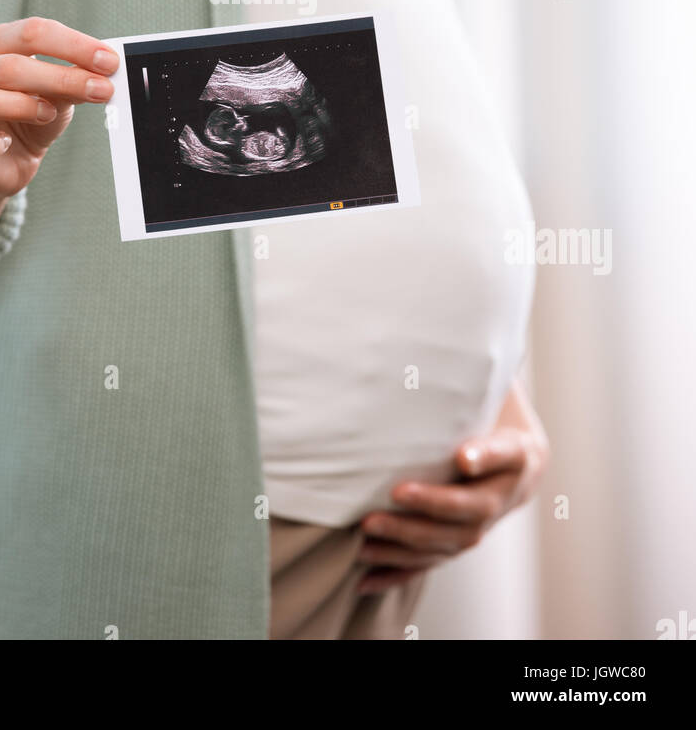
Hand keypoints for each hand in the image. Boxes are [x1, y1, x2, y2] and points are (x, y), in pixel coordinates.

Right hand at [0, 16, 119, 198]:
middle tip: (102, 90)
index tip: (109, 62)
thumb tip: (104, 70)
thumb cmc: (32, 116)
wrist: (6, 161)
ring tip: (48, 114)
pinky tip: (7, 143)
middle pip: (10, 65)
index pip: (33, 32)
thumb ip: (75, 79)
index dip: (74, 46)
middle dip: (62, 78)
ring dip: (20, 106)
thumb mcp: (59, 93)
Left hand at [356, 377, 549, 592]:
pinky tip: (366, 577)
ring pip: (452, 543)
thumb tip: (441, 310)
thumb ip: (470, 362)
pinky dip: (400, 571)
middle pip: (475, 509)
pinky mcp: (462, 541)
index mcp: (521, 450)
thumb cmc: (490, 404)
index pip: (507, 454)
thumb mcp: (491, 381)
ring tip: (366, 534)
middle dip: (433, 505)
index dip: (486, 456)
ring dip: (409, 541)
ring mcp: (488, 522)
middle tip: (393, 495)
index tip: (461, 456)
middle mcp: (509, 492)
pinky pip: (433, 562)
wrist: (517, 449)